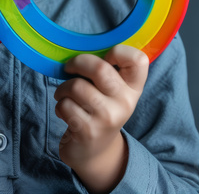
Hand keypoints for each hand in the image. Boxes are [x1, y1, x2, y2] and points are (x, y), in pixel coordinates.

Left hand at [53, 45, 148, 192]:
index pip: (139, 60)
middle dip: (77, 63)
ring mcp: (108, 118)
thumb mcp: (113, 92)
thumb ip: (108, 70)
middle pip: (100, 68)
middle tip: (69, 68)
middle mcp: (125, 102)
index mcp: (134, 88)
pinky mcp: (88, 131)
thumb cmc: (100, 110)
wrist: (95, 151)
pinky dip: (60, 105)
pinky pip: (65, 105)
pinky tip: (66, 112)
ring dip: (62, 88)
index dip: (119, 51)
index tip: (104, 56)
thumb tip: (79, 47)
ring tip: (64, 94)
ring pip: (76, 86)